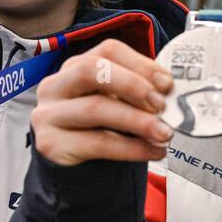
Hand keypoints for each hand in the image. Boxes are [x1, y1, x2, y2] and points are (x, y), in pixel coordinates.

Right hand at [30, 38, 174, 166]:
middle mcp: (55, 85)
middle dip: (132, 85)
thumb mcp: (117, 104)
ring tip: (165, 134)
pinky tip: (154, 151)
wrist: (75, 170)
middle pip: (91, 70)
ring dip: (137, 121)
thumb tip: (173, 94)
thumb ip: (138, 94)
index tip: (167, 83)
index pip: (107, 51)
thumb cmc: (101, 129)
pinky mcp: (51, 144)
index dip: (140, 64)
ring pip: (95, 108)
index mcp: (75, 66)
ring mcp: (48, 115)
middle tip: (162, 105)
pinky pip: (97, 143)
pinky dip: (132, 148)